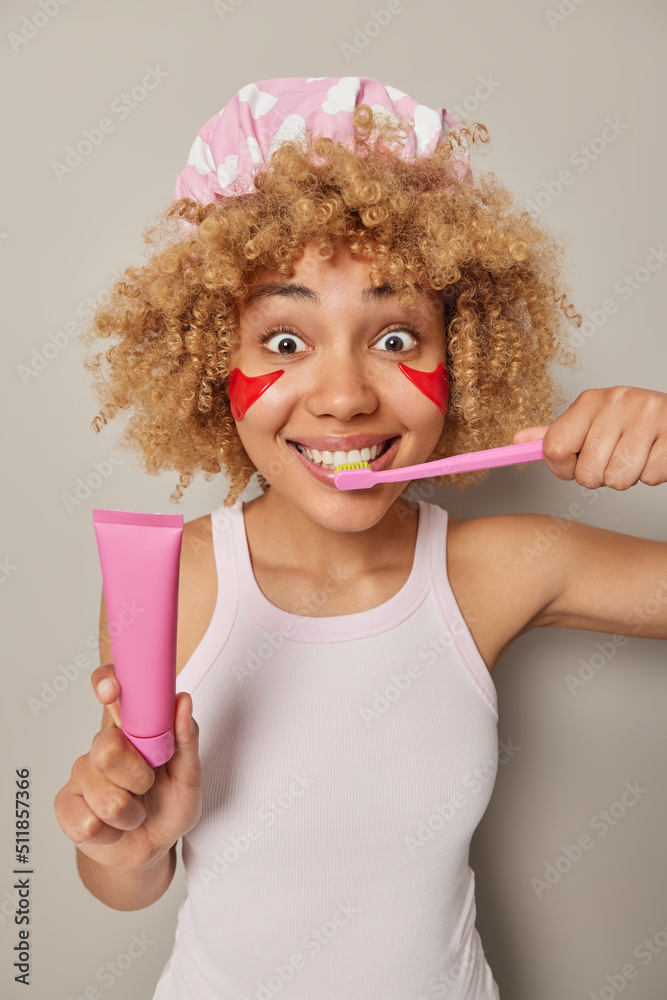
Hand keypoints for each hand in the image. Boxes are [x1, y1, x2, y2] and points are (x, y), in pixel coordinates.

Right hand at [54, 663, 201, 872]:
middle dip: (137, 777)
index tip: (111, 691)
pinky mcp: (66, 806)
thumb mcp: (189, 775)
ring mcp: (81, 775)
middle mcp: (102, 745)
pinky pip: (87, 823)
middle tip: (148, 784)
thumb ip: (186, 739)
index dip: (106, 683)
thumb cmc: (170, 804)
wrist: (153, 847)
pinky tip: (115, 830)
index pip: (109, 688)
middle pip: (106, 748)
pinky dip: (112, 834)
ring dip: (131, 815)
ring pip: (104, 797)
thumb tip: (183, 700)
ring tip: (136, 812)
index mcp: (131, 727)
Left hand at [512, 386, 666, 489]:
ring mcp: (648, 415)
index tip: (577, 463)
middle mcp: (616, 402)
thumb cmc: (631, 425)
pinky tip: (656, 453)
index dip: (563, 468)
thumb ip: (556, 434)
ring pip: (618, 479)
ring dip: (628, 477)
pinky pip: (650, 477)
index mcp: (589, 401)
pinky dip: (653, 474)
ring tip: (637, 455)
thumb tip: (517, 441)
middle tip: (616, 457)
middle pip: (586, 474)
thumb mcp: (591, 422)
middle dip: (600, 476)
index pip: (553, 449)